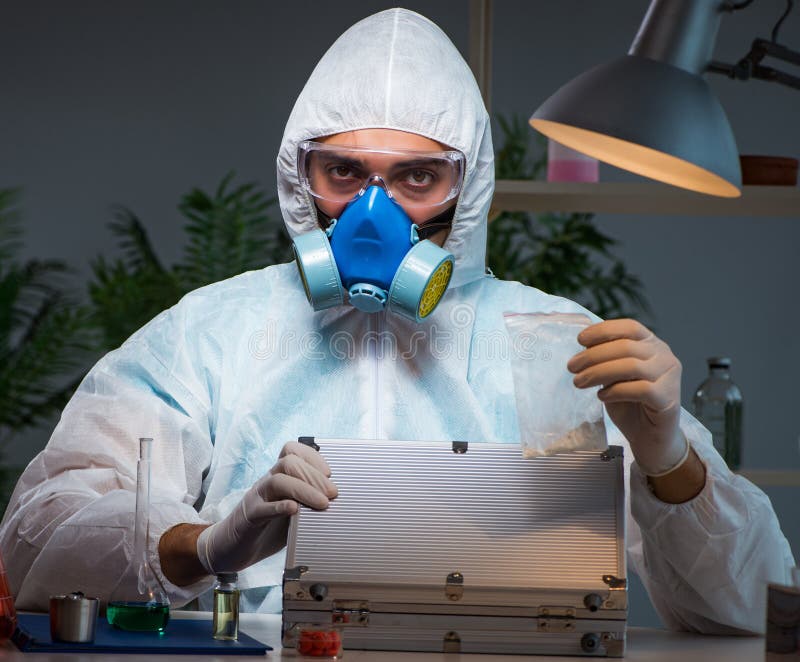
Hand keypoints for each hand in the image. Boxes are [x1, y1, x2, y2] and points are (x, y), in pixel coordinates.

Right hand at [196, 441, 337, 574]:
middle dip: (314, 476)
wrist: (232, 548)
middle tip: (332, 494)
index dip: (312, 456)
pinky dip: (280, 507)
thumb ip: (307, 503)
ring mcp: (256, 498)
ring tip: (322, 504)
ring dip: (304, 490)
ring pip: (277, 481)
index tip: (329, 473)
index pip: (292, 451)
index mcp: (278, 477)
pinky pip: (262, 508)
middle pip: (288, 462)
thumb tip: (335, 502)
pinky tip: (294, 510)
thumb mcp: (292, 511)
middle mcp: (267, 482)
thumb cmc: (266, 528)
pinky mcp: (248, 518)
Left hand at [567, 319, 686, 475]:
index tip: (580, 340)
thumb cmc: (631, 404)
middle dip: (593, 356)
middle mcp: (664, 356)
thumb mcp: (614, 376)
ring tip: (579, 382)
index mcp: (652, 345)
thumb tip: (584, 345)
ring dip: (599, 372)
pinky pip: (639, 389)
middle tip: (572, 367)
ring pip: (631, 366)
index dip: (603, 330)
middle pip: (626, 347)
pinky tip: (602, 397)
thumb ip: (606, 360)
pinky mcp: (668, 398)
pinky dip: (615, 391)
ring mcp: (670, 377)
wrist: (650, 438)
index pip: (630, 327)